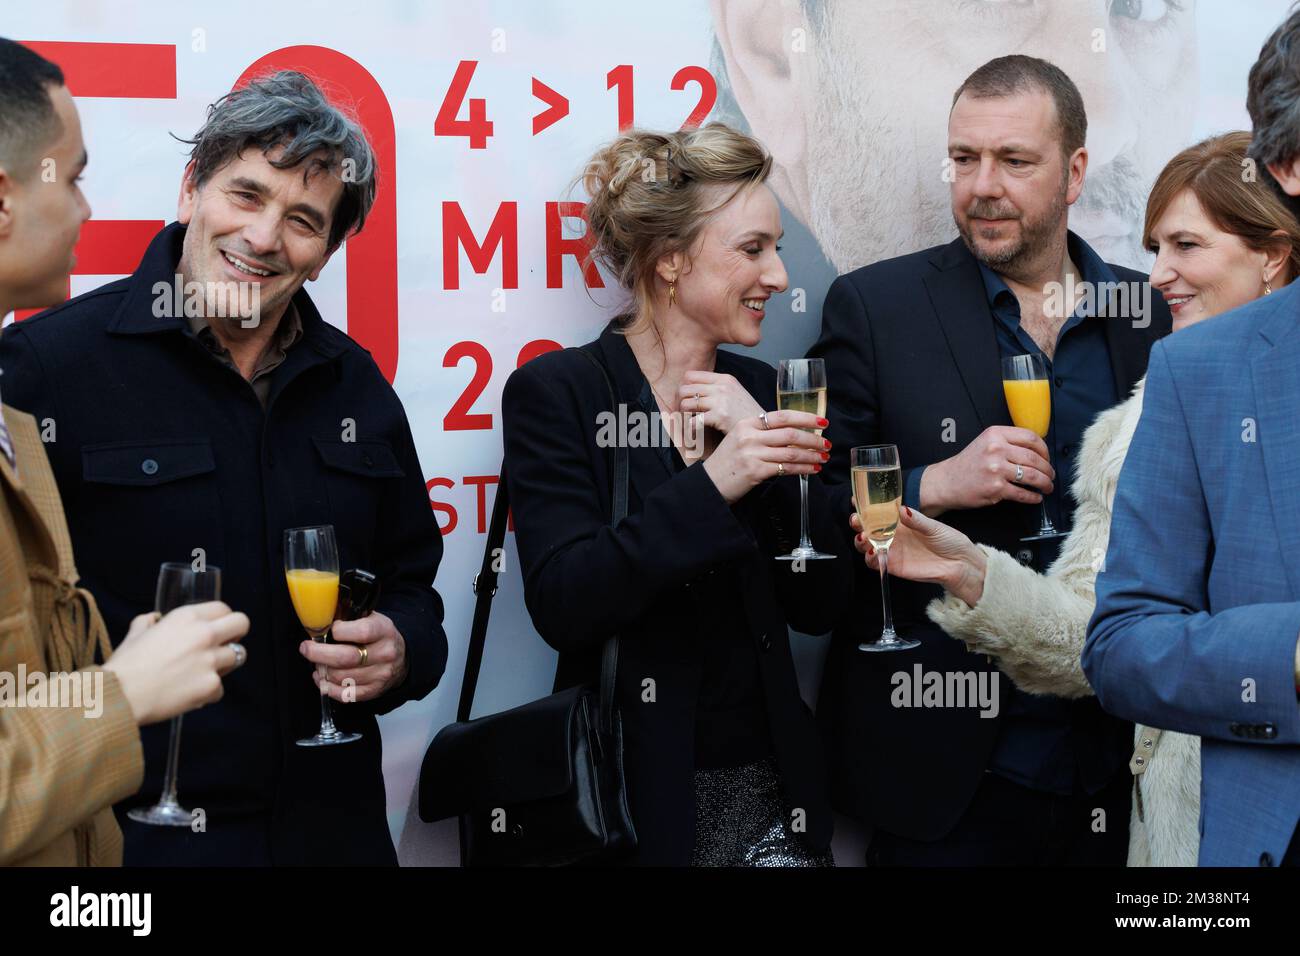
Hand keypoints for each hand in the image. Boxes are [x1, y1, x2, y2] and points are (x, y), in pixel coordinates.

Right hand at [104, 601, 249, 725]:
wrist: (118, 695)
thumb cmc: (125, 666)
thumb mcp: (135, 634)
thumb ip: (147, 622)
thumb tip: (152, 619)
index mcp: (186, 617)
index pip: (223, 608)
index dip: (223, 619)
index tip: (218, 629)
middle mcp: (203, 634)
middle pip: (242, 623)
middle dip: (236, 634)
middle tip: (224, 646)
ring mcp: (210, 660)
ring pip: (238, 657)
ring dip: (224, 665)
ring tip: (203, 673)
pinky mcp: (211, 685)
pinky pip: (220, 688)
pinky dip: (208, 693)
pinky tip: (189, 694)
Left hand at [301, 610, 406, 703]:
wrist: (401, 658)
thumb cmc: (378, 636)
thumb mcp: (371, 618)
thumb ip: (349, 617)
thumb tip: (321, 618)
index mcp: (384, 631)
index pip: (362, 632)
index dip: (339, 631)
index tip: (329, 629)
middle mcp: (384, 654)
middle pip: (346, 658)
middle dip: (319, 654)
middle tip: (306, 648)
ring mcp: (380, 675)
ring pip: (341, 677)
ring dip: (322, 671)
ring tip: (317, 663)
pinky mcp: (373, 691)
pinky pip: (344, 694)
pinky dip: (327, 688)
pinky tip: (322, 678)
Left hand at [677, 371, 763, 434]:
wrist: (764, 429)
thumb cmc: (747, 414)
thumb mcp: (735, 393)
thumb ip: (717, 388)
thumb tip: (694, 390)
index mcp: (724, 379)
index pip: (690, 375)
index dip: (684, 388)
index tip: (687, 399)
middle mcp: (722, 387)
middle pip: (684, 389)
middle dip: (681, 402)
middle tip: (685, 413)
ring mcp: (721, 401)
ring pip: (686, 404)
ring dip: (684, 416)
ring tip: (689, 422)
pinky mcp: (720, 416)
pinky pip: (693, 421)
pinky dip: (690, 429)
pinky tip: (694, 433)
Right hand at [702, 410, 828, 503]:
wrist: (709, 483)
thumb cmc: (727, 462)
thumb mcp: (740, 440)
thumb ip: (762, 434)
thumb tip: (793, 434)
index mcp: (746, 424)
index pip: (782, 416)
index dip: (805, 418)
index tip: (821, 422)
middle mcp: (749, 436)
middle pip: (790, 434)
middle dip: (813, 439)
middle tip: (827, 443)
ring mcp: (752, 454)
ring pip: (791, 452)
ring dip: (811, 456)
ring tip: (823, 458)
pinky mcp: (755, 471)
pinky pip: (786, 469)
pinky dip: (803, 469)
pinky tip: (812, 469)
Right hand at [853, 506, 987, 605]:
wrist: (960, 564)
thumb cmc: (949, 541)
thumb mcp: (934, 527)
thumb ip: (917, 520)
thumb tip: (902, 510)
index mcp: (900, 521)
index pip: (878, 511)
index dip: (864, 506)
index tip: (855, 501)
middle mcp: (892, 534)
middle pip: (867, 528)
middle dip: (858, 523)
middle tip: (857, 521)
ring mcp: (891, 550)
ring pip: (866, 545)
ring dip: (861, 541)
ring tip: (864, 537)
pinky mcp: (893, 566)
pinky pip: (874, 562)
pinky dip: (870, 558)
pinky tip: (873, 552)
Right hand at [920, 426, 1053, 515]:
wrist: (946, 482)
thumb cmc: (967, 464)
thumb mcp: (985, 442)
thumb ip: (1008, 442)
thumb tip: (1037, 452)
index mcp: (995, 434)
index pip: (1031, 437)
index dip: (1044, 450)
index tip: (1046, 458)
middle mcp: (996, 449)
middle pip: (1035, 458)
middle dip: (1048, 470)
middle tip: (1050, 475)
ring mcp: (996, 470)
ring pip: (1032, 476)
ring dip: (1045, 484)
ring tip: (1047, 487)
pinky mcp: (996, 489)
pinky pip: (1023, 493)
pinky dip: (1033, 497)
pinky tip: (1035, 497)